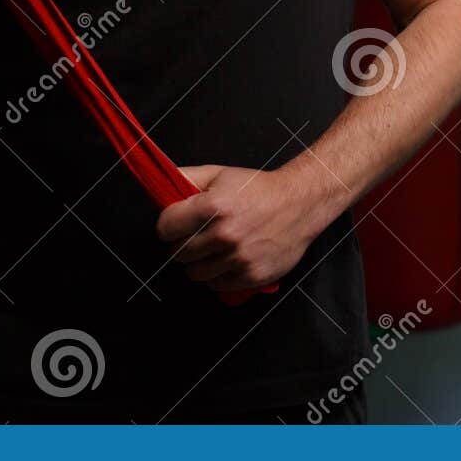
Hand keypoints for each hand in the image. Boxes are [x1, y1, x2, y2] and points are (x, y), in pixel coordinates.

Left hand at [156, 163, 331, 291]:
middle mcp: (224, 234)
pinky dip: (217, 275)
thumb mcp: (220, 174)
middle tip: (199, 236)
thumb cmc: (258, 189)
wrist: (300, 203)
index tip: (177, 225)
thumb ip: (186, 178)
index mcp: (213, 206)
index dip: (169, 225)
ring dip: (200, 262)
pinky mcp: (250, 276)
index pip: (165, 228)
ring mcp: (238, 258)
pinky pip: (216, 285)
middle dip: (184, 244)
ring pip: (194, 273)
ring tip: (214, 249)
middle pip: (177, 253)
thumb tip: (161, 185)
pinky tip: (228, 260)